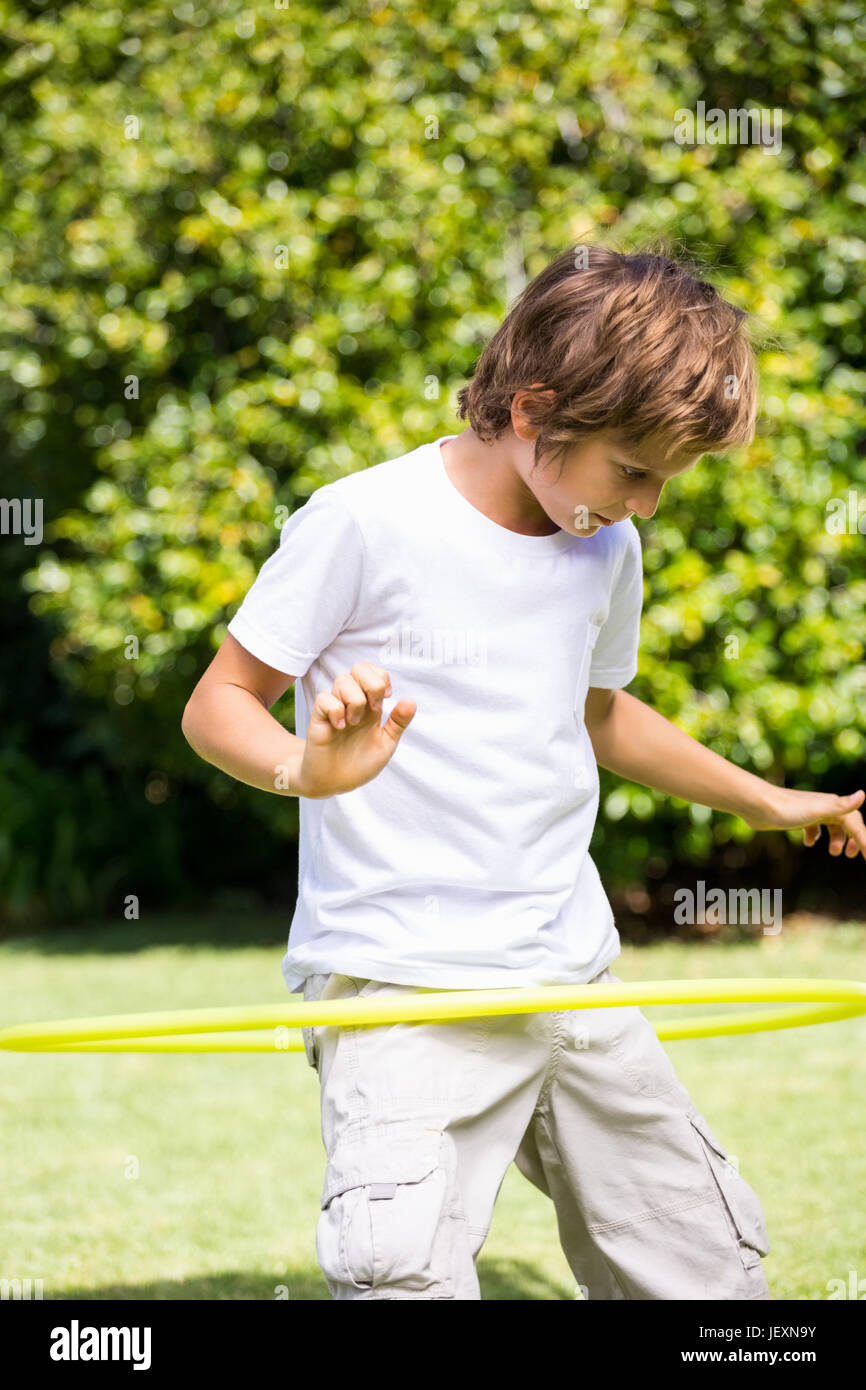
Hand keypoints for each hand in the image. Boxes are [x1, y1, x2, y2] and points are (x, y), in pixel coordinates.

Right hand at [296, 662, 415, 797]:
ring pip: (343, 680)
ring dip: (355, 701)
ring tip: (353, 723)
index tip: (386, 699)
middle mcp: (352, 703)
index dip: (382, 679)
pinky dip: (336, 711)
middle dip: (371, 684)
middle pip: (359, 668)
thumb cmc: (359, 764)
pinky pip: (325, 699)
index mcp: (370, 706)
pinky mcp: (318, 718)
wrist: (334, 782)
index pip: (374, 672)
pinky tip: (339, 727)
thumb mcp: (385, 745)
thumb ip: (398, 723)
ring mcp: (335, 709)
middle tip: (373, 708)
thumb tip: (411, 701)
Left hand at [749, 786, 865, 857]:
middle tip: (852, 855)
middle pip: (848, 823)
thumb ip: (840, 806)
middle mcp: (824, 806)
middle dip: (855, 839)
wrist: (757, 806)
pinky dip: (815, 835)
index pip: (856, 825)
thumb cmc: (786, 810)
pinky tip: (808, 842)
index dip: (864, 841)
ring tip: (832, 853)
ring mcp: (810, 811)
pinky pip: (813, 826)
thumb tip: (863, 795)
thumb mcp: (817, 811)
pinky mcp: (797, 817)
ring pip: (832, 825)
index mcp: (832, 805)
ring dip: (836, 839)